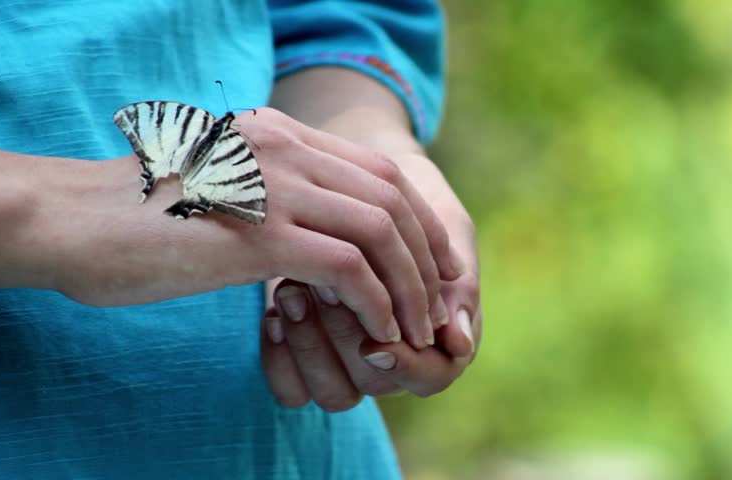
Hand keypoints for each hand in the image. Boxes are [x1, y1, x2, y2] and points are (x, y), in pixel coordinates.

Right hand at [40, 109, 461, 347]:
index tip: (427, 265)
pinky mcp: (257, 233)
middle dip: (425, 254)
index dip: (416, 220)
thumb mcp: (221, 190)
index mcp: (278, 133)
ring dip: (408, 285)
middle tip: (433, 301)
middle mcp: (283, 146)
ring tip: (411, 327)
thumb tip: (315, 240)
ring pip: (380, 230)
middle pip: (392, 195)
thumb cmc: (137, 217)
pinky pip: (347, 266)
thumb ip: (271, 197)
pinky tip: (375, 329)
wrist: (69, 221)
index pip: (377, 169)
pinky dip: (374, 301)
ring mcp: (272, 185)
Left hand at [261, 152, 480, 409]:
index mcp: (439, 334)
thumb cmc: (411, 197)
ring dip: (311, 344)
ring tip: (290, 289)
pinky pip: (292, 389)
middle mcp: (393, 355)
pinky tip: (271, 318)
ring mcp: (347, 357)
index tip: (376, 338)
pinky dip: (281, 359)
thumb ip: (458, 282)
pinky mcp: (306, 354)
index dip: (406, 364)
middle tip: (323, 287)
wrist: (356, 184)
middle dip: (346, 335)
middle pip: (375, 383)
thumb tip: (459, 342)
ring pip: (333, 393)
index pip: (430, 377)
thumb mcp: (446, 222)